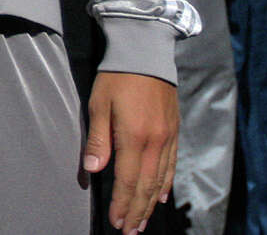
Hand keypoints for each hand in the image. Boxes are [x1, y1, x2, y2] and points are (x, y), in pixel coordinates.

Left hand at [85, 72, 178, 234]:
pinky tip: (159, 195)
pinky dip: (165, 184)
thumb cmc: (117, 75)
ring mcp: (168, 137)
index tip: (117, 222)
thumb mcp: (99, 103)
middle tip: (130, 231)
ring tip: (142, 221)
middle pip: (146, 186)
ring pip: (160, 179)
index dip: (122, 204)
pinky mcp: (174, 131)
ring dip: (150, 203)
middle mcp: (155, 142)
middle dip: (137, 211)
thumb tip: (92, 171)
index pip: (127, 180)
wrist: (146, 50)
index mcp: (134, 137)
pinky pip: (171, 164)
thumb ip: (98, 139)